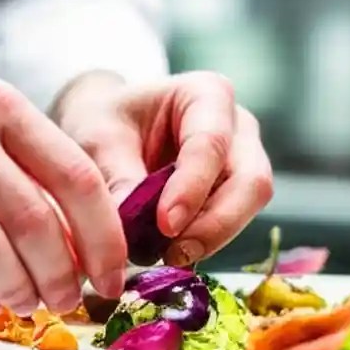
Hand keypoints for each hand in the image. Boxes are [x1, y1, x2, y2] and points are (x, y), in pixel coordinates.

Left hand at [52, 71, 273, 267]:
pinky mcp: (236, 191)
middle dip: (217, 222)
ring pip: (249, 205)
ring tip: (168, 255)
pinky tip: (173, 252)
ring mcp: (243, 159)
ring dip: (214, 236)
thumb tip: (132, 228)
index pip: (211, 143)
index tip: (165, 224)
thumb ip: (117, 177)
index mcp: (206, 94)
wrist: (109, 128)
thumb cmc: (106, 121)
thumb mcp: (99, 138)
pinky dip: (207, 240)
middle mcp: (237, 126)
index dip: (192, 188)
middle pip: (250, 180)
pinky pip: (235, 220)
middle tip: (174, 253)